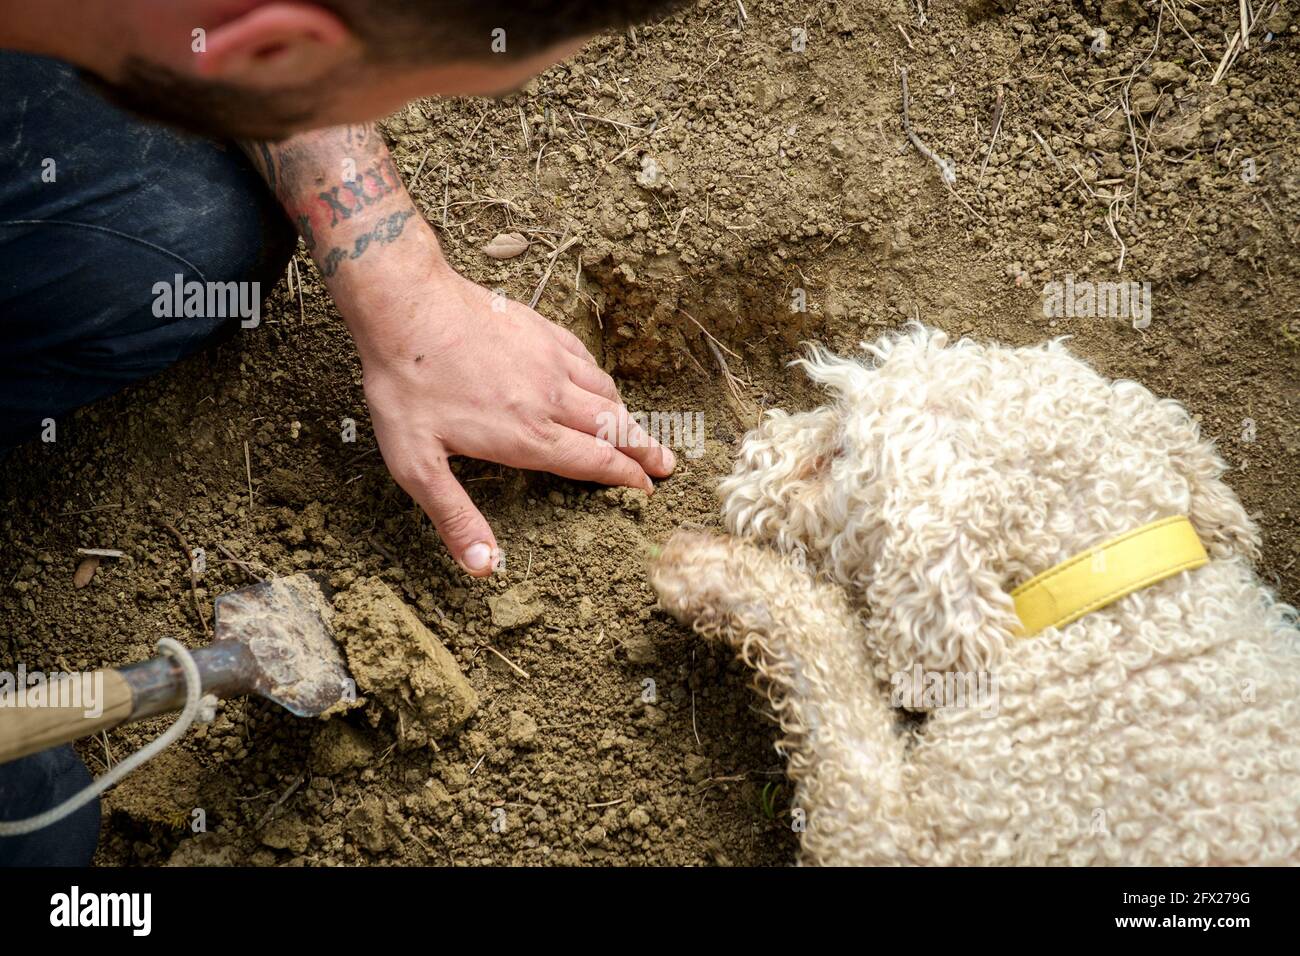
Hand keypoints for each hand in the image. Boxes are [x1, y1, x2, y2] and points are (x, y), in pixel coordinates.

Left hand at [353, 253, 675, 575]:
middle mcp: (551, 398)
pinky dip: (601, 380)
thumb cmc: (406, 385)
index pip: (594, 462)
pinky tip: (598, 384)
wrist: (406, 305)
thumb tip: (483, 567)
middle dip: (644, 450)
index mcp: (528, 436)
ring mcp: (550, 360)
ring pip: (605, 393)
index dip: (626, 478)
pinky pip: (586, 359)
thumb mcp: (418, 464)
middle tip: (667, 465)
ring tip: (636, 431)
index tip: (646, 491)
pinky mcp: (542, 330)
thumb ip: (454, 516)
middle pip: (614, 428)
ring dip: (626, 416)